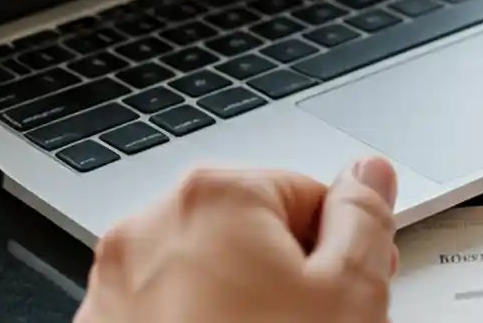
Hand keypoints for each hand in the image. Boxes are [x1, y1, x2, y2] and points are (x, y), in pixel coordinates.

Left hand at [76, 158, 398, 322]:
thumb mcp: (351, 290)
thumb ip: (365, 217)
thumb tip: (369, 174)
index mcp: (215, 197)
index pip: (308, 194)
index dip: (340, 249)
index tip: (346, 289)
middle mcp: (148, 230)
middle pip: (252, 233)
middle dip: (290, 276)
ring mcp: (114, 288)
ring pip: (209, 278)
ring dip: (246, 306)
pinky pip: (169, 315)